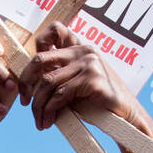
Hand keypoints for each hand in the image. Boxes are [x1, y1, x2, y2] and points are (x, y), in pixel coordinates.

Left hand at [17, 23, 142, 130]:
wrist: (127, 115)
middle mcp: (84, 51)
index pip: (54, 31)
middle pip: (41, 59)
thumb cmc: (99, 102)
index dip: (36, 47)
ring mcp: (89, 64)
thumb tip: (28, 84)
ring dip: (39, 104)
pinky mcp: (92, 80)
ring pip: (48, 81)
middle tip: (25, 102)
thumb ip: (59, 77)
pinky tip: (49, 120)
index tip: (28, 81)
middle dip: (26, 82)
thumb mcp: (76, 84)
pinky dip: (50, 109)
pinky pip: (61, 94)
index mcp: (80, 48)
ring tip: (39, 120)